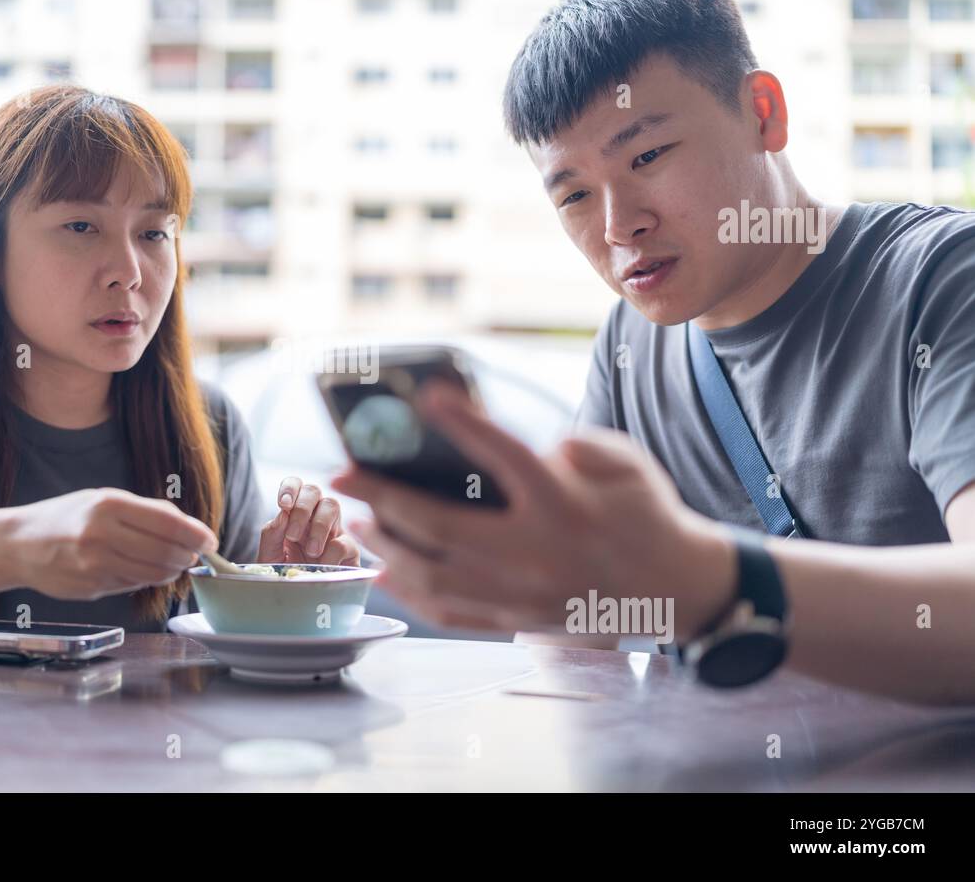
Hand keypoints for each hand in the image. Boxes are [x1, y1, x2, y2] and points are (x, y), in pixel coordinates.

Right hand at [4, 488, 217, 599]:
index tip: (210, 540)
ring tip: (173, 563)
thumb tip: (189, 528)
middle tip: (194, 555)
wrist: (18, 544)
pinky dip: (145, 579)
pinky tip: (141, 569)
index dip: (195, 534)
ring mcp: (94, 564)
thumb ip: (144, 511)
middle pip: (165, 552)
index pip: (167, 522)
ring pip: (153, 574)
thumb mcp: (103, 499)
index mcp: (108, 504)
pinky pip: (132, 585)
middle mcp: (101, 534)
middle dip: (187, 556)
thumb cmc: (65, 517)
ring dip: (171, 571)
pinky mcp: (90, 587)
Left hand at [256, 477, 361, 565]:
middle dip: (302, 509)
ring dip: (318, 527)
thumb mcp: (269, 555)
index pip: (295, 485)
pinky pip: (345, 541)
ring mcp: (333, 531)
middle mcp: (314, 516)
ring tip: (310, 552)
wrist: (297, 601)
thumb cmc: (282, 575)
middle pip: (314, 490)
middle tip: (292, 536)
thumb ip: (271, 534)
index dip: (290, 488)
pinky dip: (331, 553)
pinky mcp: (349, 551)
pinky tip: (322, 566)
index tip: (283, 505)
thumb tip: (282, 514)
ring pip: (333, 506)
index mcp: (293, 513)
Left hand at [331, 382, 732, 637]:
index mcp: (564, 505)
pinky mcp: (517, 621)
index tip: (426, 396)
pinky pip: (450, 611)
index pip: (505, 456)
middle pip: (442, 525)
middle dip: (383, 496)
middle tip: (340, 473)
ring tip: (357, 519)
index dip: (465, 423)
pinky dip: (410, 592)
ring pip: (434, 574)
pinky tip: (383, 571)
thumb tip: (537, 445)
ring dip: (386, 546)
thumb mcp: (630, 465)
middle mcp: (536, 552)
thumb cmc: (646, 516)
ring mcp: (522, 594)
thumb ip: (584, 445)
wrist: (677, 591)